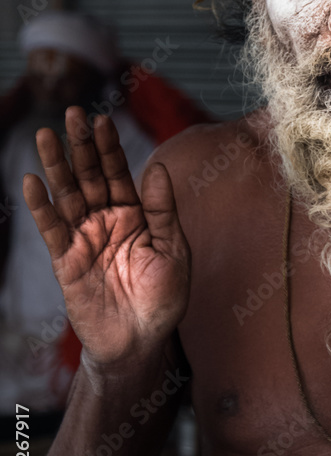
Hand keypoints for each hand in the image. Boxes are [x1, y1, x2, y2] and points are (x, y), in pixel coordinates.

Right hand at [22, 106, 190, 368]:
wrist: (141, 343)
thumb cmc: (163, 299)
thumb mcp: (174, 251)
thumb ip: (163, 211)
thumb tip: (157, 168)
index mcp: (136, 215)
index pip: (119, 173)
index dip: (110, 147)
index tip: (102, 120)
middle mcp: (107, 221)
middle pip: (91, 176)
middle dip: (82, 145)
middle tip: (73, 113)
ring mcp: (84, 239)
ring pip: (68, 195)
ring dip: (57, 166)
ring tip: (46, 135)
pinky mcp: (65, 262)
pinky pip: (52, 230)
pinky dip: (41, 207)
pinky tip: (32, 182)